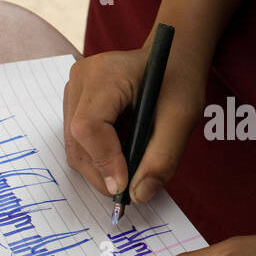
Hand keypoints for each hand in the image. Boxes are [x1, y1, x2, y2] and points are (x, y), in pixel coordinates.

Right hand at [62, 40, 205, 204]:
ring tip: (132, 165)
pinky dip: (99, 158)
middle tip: (132, 188)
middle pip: (77, 141)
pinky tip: (123, 153)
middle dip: (102, 173)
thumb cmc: (178, 81)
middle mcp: (80, 79)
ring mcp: (73, 91)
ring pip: (75, 147)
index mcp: (105, 74)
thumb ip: (163, 158)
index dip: (104, 161)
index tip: (125, 187)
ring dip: (101, 168)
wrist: (171, 59)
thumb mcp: (182, 117)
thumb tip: (138, 196)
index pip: (88, 126)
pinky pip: (79, 143)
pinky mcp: (74, 104)